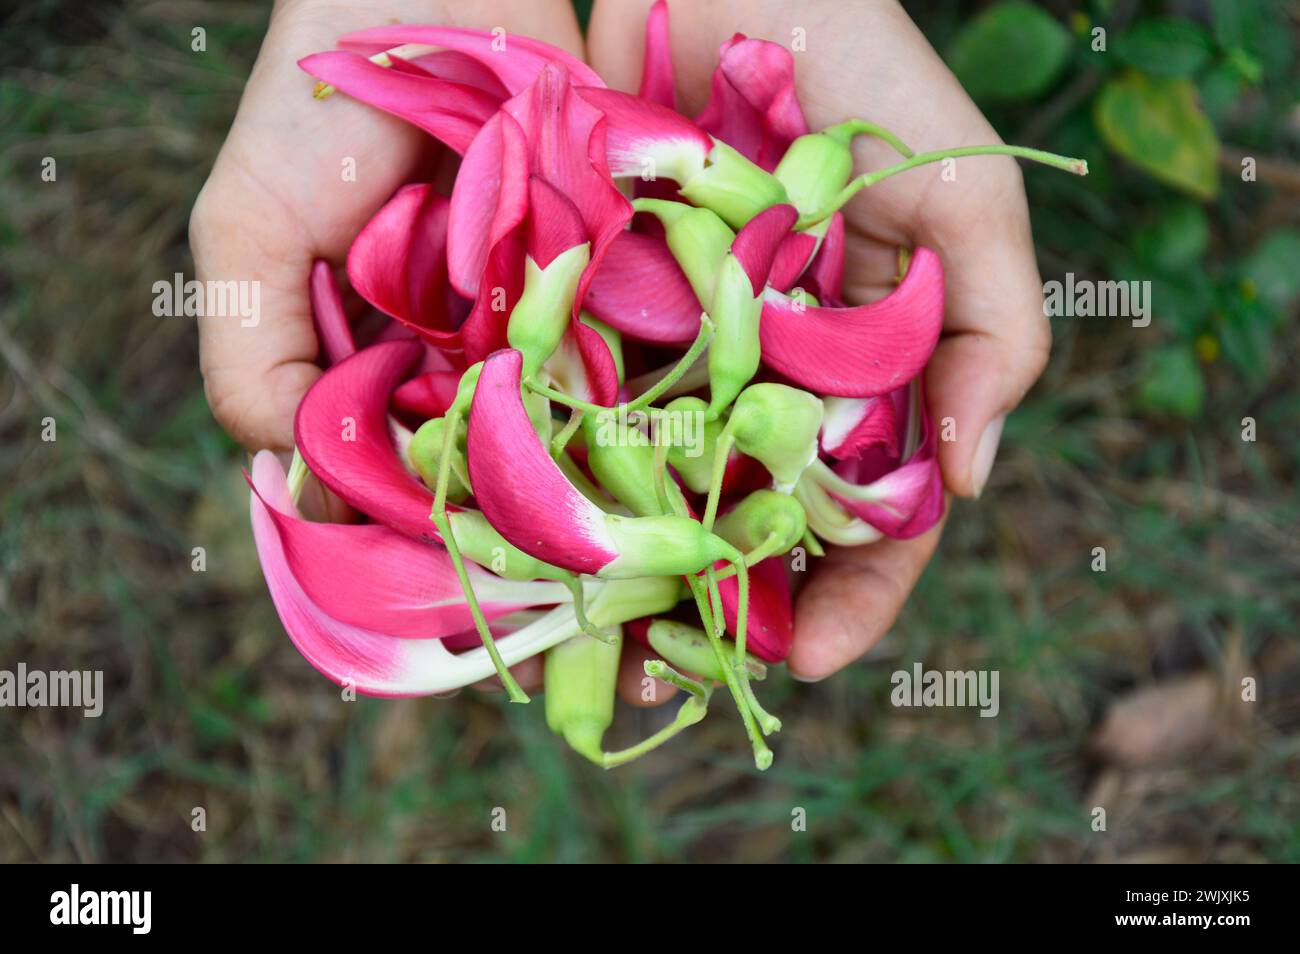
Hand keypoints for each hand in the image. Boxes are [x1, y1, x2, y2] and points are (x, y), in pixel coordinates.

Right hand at [191, 0, 678, 704]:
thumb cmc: (330, 95)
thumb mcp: (252, 229)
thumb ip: (250, 355)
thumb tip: (284, 486)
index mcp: (421, 385)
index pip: (452, 514)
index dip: (489, 591)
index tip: (533, 665)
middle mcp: (513, 370)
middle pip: (566, 499)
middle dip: (616, 588)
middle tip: (660, 672)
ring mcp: (592, 324)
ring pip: (651, 451)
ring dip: (693, 534)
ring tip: (735, 618)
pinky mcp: (663, 267)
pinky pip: (706, 359)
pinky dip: (739, 422)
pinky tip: (775, 497)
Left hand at [589, 0, 1050, 680]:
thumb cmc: (842, 57)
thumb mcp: (958, 184)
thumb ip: (996, 325)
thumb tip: (968, 478)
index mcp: (849, 369)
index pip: (863, 513)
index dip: (850, 594)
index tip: (812, 656)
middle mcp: (753, 379)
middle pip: (744, 525)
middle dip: (717, 612)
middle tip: (671, 676)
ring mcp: (661, 352)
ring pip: (646, 492)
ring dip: (622, 576)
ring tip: (590, 648)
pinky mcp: (570, 313)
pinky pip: (555, 414)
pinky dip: (542, 478)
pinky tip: (516, 540)